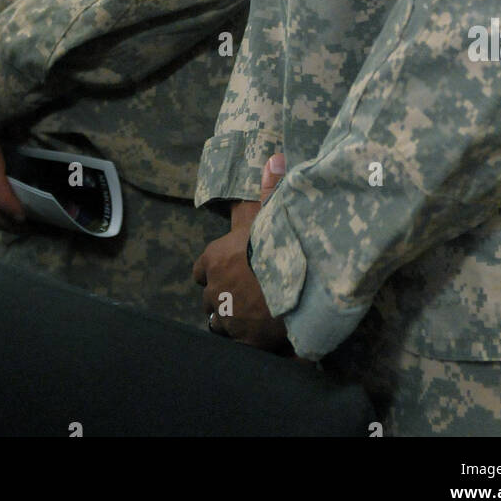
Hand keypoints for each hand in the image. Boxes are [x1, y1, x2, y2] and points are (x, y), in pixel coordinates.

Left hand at [192, 152, 290, 350]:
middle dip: (223, 298)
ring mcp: (228, 316)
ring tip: (253, 316)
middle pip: (209, 299)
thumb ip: (269, 188)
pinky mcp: (244, 340)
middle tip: (245, 295)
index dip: (214, 271)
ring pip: (219, 323)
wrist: (300, 281)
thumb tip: (273, 158)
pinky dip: (249, 339)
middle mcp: (215, 289)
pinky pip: (238, 343)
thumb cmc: (282, 242)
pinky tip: (264, 333)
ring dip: (232, 320)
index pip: (200, 270)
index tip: (229, 271)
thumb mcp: (273, 211)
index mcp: (214, 257)